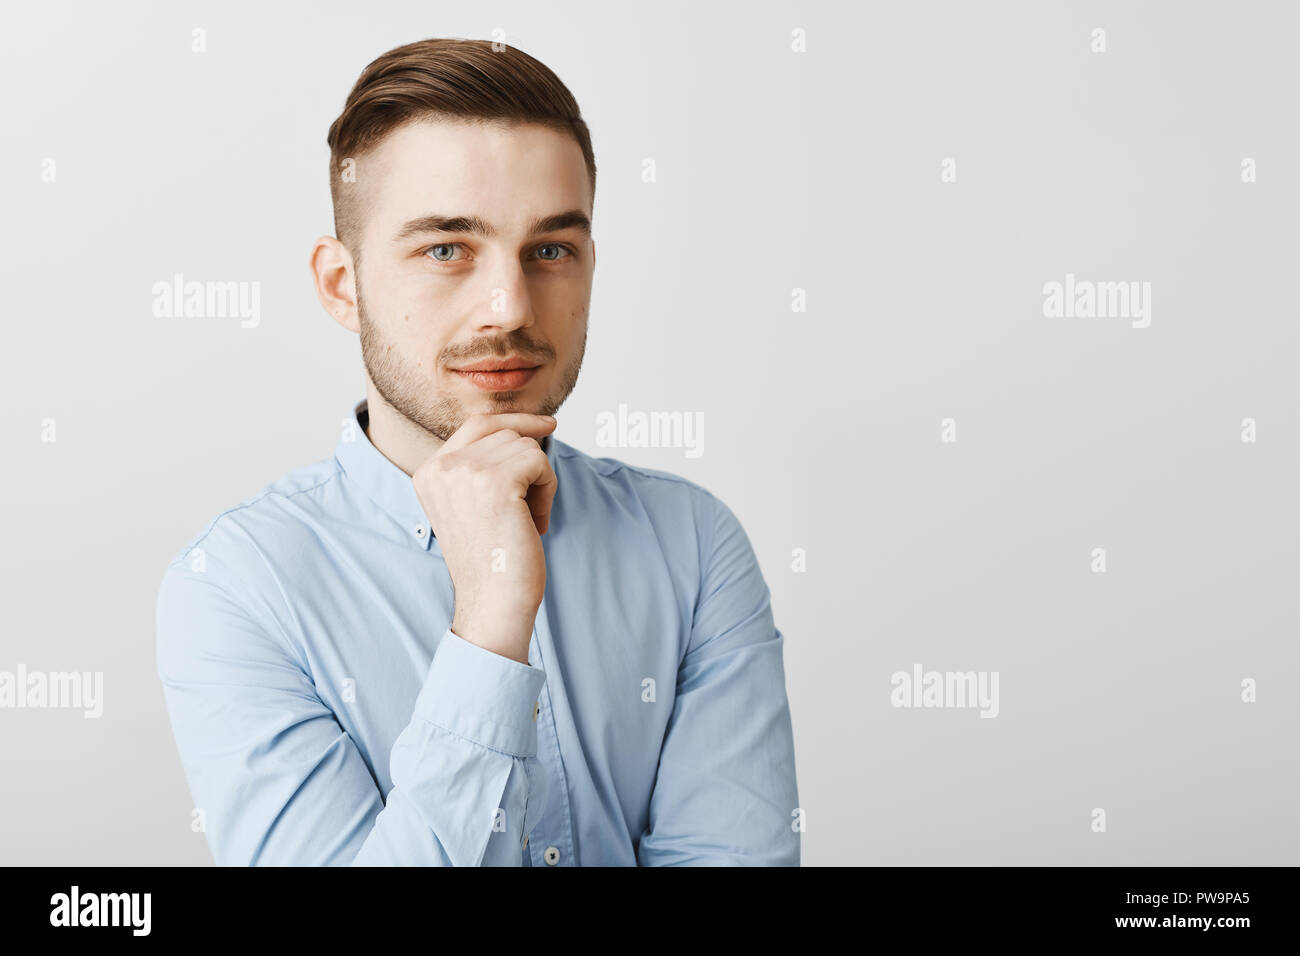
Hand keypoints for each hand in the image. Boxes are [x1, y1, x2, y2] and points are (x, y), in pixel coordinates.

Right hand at [412, 413, 557, 664]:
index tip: (546, 425)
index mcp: (429, 472)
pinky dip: (548, 490)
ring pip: (526, 448)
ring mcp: (466, 471)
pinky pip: (540, 462)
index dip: (514, 421)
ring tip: (527, 520)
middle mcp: (441, 467)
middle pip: (506, 434)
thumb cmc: (492, 560)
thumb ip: (482, 467)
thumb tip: (525, 429)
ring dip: (539, 482)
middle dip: (529, 466)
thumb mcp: (472, 505)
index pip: (477, 425)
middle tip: (530, 509)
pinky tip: (535, 522)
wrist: (494, 602)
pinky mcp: (496, 481)